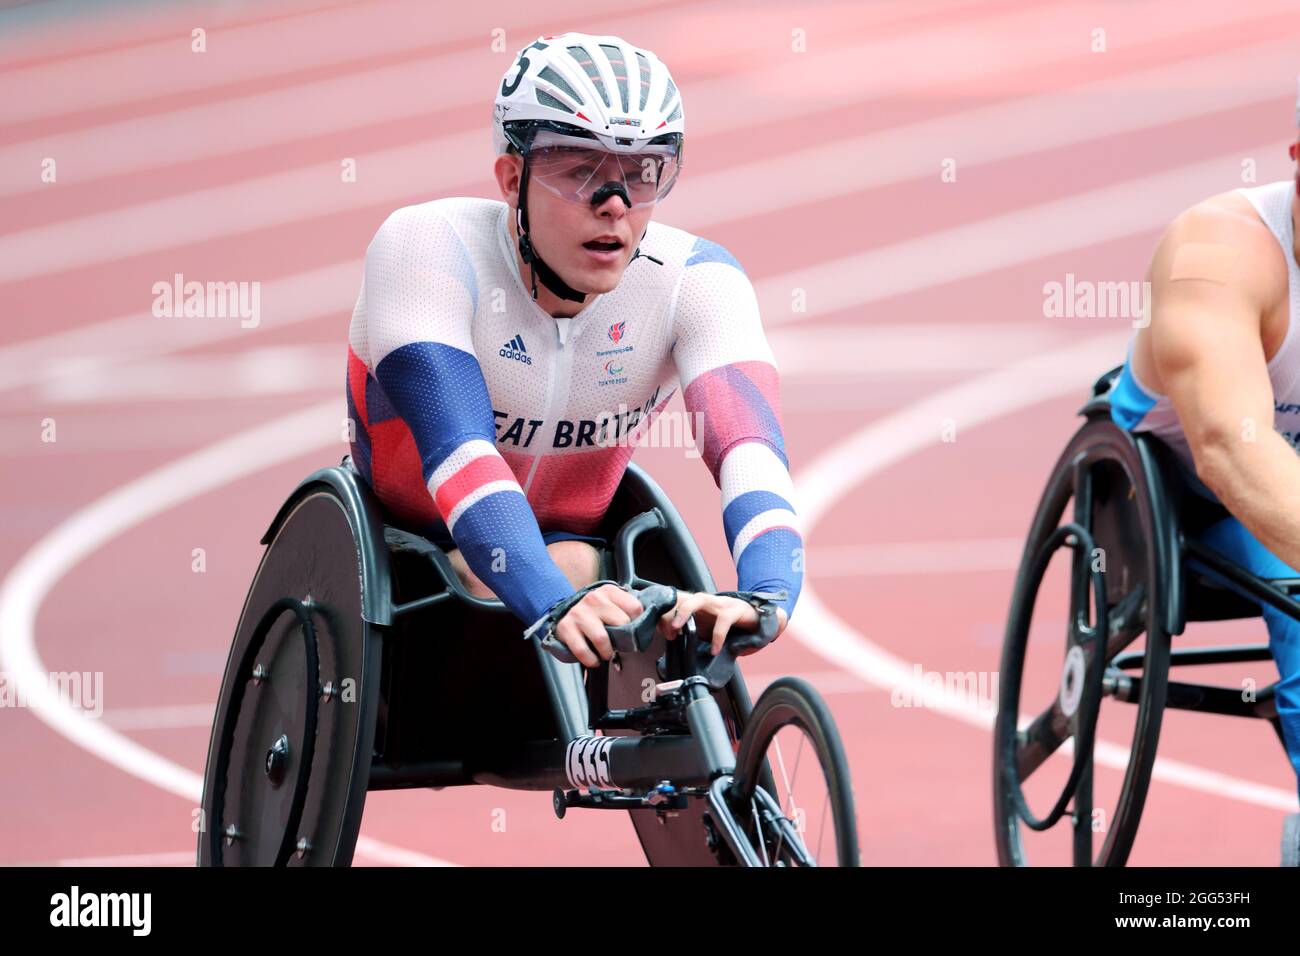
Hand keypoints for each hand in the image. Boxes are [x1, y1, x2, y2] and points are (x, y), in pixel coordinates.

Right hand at [554, 584, 644, 668]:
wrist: (564, 610)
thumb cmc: (595, 611)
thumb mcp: (612, 602)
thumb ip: (628, 609)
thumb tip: (649, 623)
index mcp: (609, 591)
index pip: (635, 608)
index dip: (637, 623)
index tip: (633, 629)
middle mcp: (594, 599)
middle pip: (621, 624)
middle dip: (623, 639)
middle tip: (619, 643)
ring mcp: (579, 613)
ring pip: (602, 639)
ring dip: (607, 652)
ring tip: (606, 652)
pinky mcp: (566, 628)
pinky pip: (583, 651)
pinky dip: (591, 660)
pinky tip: (594, 658)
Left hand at [657, 591, 788, 656]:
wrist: (766, 622)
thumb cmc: (740, 627)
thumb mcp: (717, 633)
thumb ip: (705, 638)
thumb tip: (686, 652)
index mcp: (705, 609)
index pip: (682, 605)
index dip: (670, 616)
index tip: (665, 633)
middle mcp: (711, 602)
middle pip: (687, 597)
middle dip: (673, 609)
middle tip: (667, 626)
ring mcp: (723, 603)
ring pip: (700, 599)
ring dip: (686, 612)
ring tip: (678, 628)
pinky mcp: (736, 609)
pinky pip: (723, 620)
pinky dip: (717, 635)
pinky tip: (714, 649)